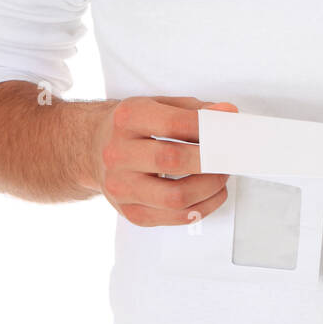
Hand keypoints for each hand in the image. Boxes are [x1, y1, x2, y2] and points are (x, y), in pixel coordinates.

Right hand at [94, 95, 238, 227]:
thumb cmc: (132, 127)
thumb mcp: (158, 105)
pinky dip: (201, 208)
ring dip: (209, 189)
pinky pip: (172, 218)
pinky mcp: (129, 212)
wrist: (91, 149)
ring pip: (175, 197)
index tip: (231, 132)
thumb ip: (194, 110)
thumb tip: (227, 114)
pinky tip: (210, 195)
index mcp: (127, 118)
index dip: (208, 129)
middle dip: (212, 161)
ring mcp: (121, 186)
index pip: (174, 123)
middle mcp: (118, 153)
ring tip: (221, 177)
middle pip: (173, 160)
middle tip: (230, 158)